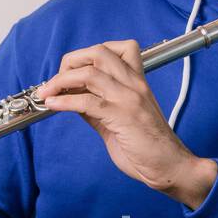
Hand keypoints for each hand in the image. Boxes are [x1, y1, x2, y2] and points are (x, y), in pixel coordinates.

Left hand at [36, 41, 217, 207]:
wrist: (170, 167)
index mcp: (137, 82)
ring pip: (89, 73)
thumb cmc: (148, 149)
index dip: (85, 56)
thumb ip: (98, 107)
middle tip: (56, 82)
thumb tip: (72, 98)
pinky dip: (64, 101)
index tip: (69, 73)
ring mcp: (130, 99)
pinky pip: (87, 101)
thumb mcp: (119, 121)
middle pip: (98, 53)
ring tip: (46, 93)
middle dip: (70, 62)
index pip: (113, 49)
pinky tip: (53, 105)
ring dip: (60, 81)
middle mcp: (134, 85)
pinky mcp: (123, 117)